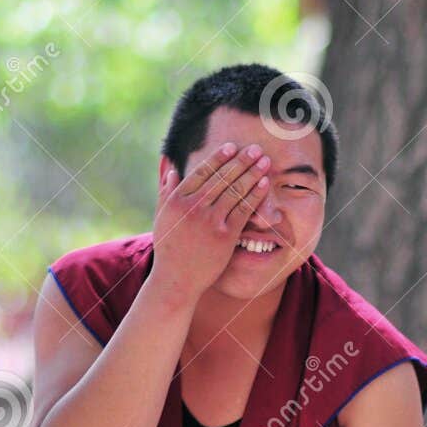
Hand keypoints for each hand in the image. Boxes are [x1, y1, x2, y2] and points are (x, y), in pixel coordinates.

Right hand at [151, 142, 269, 302]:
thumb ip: (166, 191)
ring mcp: (210, 221)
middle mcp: (193, 208)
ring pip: (235, 191)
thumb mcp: (162, 217)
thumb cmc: (169, 248)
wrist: (177, 280)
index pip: (202, 172)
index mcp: (177, 200)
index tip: (232, 147)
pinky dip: (255, 194)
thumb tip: (170, 167)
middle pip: (222, 178)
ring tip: (264, 161)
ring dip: (252, 173)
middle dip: (241, 161)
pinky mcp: (225, 236)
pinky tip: (264, 183)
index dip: (219, 157)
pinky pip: (244, 210)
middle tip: (255, 149)